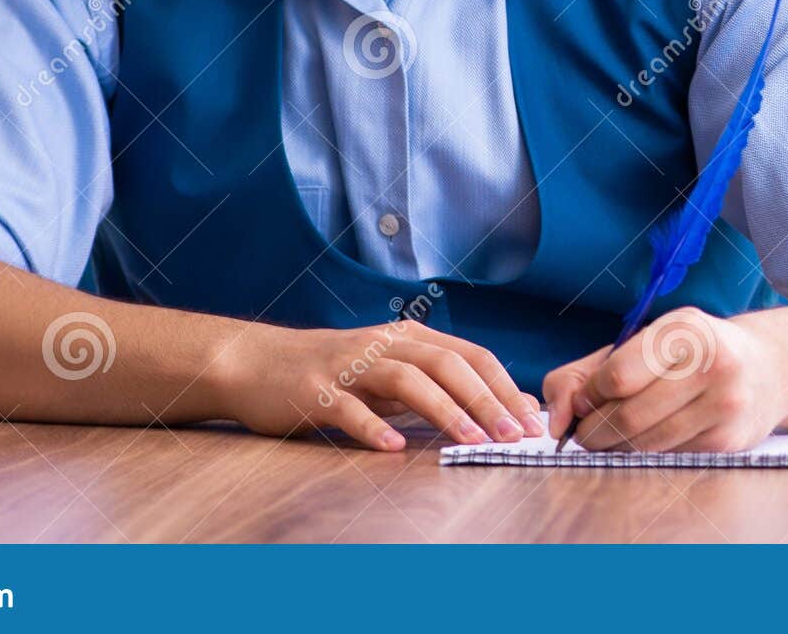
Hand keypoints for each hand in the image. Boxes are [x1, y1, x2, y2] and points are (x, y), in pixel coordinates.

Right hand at [218, 318, 544, 451]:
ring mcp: (349, 367)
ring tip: (472, 441)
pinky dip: (374, 427)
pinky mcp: (315, 392)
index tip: (532, 419)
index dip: (503, 385)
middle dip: (486, 398)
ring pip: (407, 379)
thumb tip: (487, 412)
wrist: (256, 363)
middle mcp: (382, 345)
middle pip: (446, 363)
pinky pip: (349, 409)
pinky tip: (394, 448)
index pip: (468, 354)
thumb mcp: (384, 371)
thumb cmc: (330, 373)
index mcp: (406, 338)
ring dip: (445, 410)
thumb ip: (427, 385)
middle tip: (516, 434)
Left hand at [543, 307, 787, 452]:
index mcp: (683, 328)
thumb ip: (587, 372)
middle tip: (586, 433)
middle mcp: (710, 363)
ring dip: (617, 446)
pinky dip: (647, 454)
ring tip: (610, 438)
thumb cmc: (690, 354)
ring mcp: (725, 404)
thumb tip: (555, 419)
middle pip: (629, 415)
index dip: (588, 397)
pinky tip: (645, 441)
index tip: (580, 404)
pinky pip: (670, 456)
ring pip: (648, 442)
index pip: (617, 376)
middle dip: (596, 430)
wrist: (767, 368)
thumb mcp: (644, 342)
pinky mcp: (730, 440)